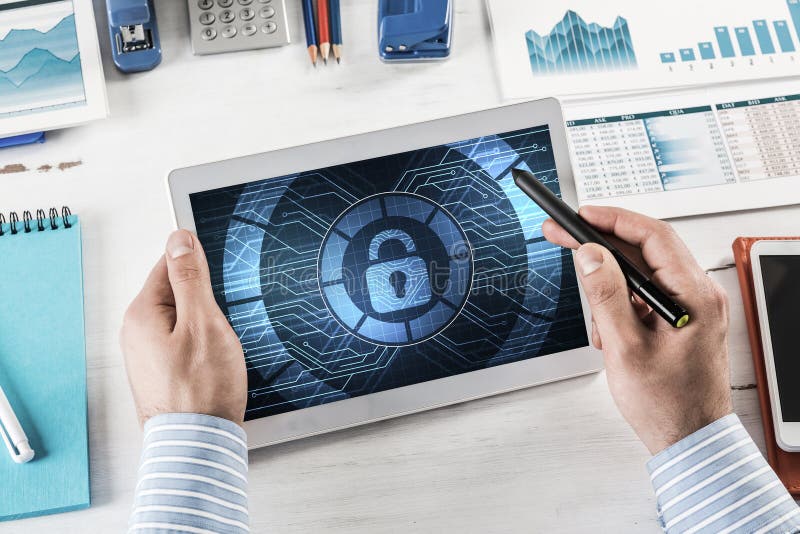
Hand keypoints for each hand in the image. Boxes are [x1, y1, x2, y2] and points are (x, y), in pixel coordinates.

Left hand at [121, 230, 246, 426]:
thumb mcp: (203, 322)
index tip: (217, 281)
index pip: (168, 266)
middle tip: (220, 324)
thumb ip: (190, 279)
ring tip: (218, 350)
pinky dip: (199, 345)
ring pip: (181, 320)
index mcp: (141, 314)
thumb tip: (179, 240)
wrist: (197, 443)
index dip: (197, 269)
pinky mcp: (159, 372)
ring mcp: (146, 354)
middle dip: (203, 302)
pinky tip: (212, 363)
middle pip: (175, 294)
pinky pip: (181, 342)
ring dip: (204, 326)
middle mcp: (136, 333)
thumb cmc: (202, 389)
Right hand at [543, 206, 731, 453]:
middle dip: (600, 246)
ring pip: (638, 274)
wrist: (687, 438)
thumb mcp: (626, 348)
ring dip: (609, 290)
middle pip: (643, 250)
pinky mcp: (678, 318)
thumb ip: (606, 296)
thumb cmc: (668, 404)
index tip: (579, 215)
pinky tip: (611, 335)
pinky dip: (618, 308)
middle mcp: (698, 293)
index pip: (652, 236)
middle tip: (562, 235)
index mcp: (695, 295)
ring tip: (600, 327)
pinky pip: (641, 296)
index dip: (611, 220)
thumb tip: (591, 255)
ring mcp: (689, 305)